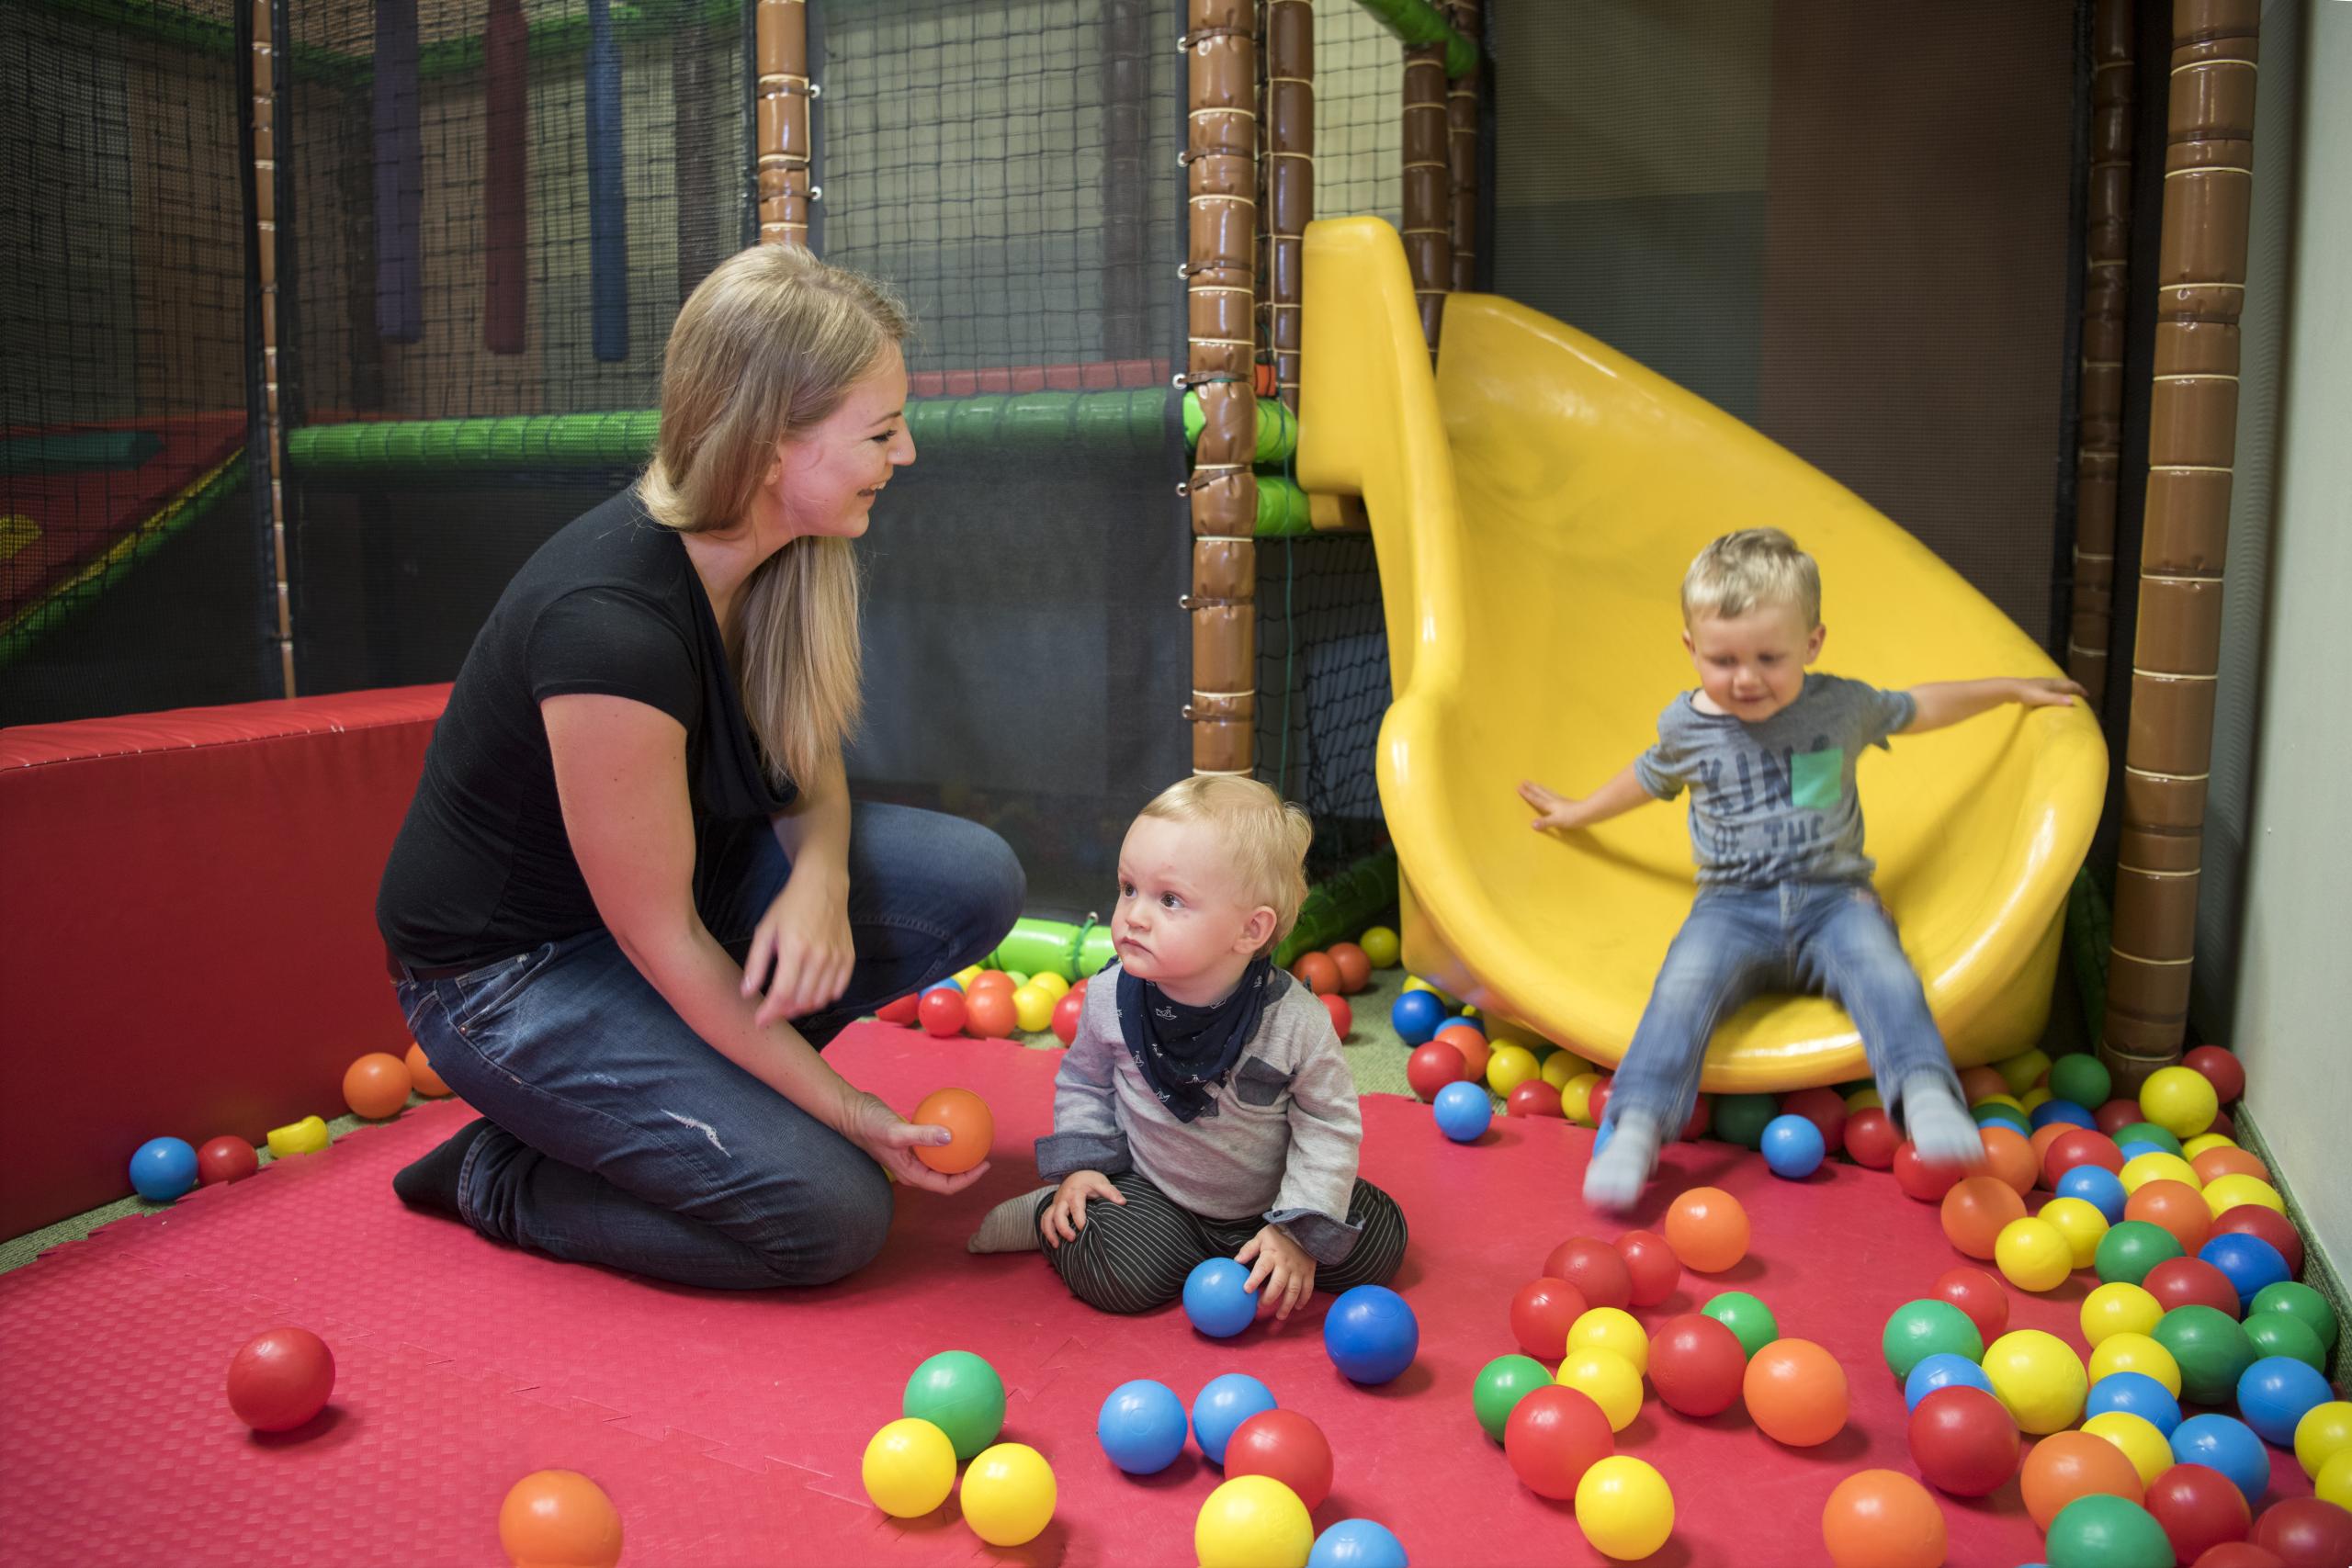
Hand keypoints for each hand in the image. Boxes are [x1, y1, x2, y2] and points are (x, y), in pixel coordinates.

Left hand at [743, 864, 852, 1025]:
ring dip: (802, 1007)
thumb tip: (747, 993)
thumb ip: (756, 963)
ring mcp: (836, 958)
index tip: (760, 1021)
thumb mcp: (765, 930)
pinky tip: (811, 991)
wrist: (823, 886)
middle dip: (784, 1011)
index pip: (782, 994)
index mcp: (795, 949)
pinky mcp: (848, 958)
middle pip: (801, 1001)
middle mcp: (819, 957)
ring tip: (790, 1002)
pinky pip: (837, 990)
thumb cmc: (790, 906)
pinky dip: (823, 998)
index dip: (769, 1013)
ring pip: (819, 1000)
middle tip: (773, 1009)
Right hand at [838, 1090, 989, 1195]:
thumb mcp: (896, 1132)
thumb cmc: (870, 1126)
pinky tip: (956, 1122)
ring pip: (941, 1161)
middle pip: (946, 1177)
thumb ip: (922, 1136)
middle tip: (983, 1153)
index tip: (984, 1164)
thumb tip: (950, 1137)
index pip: (945, 1185)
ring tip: (975, 1140)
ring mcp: (912, 1157)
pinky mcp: (911, 1143)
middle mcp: (914, 1169)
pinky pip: (934, 1142)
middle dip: (967, 1169)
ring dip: (958, 1154)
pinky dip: (946, 1136)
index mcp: (911, 1175)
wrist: (852, 1113)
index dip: (968, 1179)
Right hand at [1041, 1170, 1123, 1247]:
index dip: (1079, 1218)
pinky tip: (1053, 1242)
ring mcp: (1056, 1203)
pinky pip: (1045, 1219)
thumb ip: (1111, 1192)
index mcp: (1076, 1191)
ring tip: (1057, 1245)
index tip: (1083, 1228)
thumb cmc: (1090, 1180)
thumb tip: (1122, 1202)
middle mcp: (1063, 1198)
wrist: (1076, 1173)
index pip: (1076, 1206)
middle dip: (1063, 1228)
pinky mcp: (1053, 1208)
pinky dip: (1046, 1231)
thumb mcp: (1102, 1182)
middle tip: (1073, 1239)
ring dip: (1050, 1231)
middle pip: (1058, 1214)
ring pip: (1047, 1217)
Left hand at [1236, 1224, 1316, 1318]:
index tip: (1246, 1290)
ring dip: (1287, 1305)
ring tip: (1280, 1316)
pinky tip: (1297, 1307)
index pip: (1262, 1268)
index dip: (1254, 1279)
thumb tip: (1236, 1261)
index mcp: (1272, 1255)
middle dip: (1269, 1297)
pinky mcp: (1309, 1272)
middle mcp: (1286, 1264)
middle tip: (1260, 1307)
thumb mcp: (1261, 1237)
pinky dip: (1303, 1299)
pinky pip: (1308, 1288)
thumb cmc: (1278, 1233)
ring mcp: (1299, 1269)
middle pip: (1278, 1284)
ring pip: (1294, 1290)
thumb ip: (1249, 1249)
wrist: (1304, 1227)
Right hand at [1519, 779, 1586, 832]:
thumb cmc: (1572, 817)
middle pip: (1541, 793)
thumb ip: (1545, 823)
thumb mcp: (1557, 821)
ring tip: (1535, 784)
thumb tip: (1532, 824)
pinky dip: (1550, 792)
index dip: (1527, 794)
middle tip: (1524, 781)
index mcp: (1550, 805)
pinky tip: (1552, 794)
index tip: (1519, 787)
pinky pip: (1554, 795)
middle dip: (1532, 788)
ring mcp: (1561, 801)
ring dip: (1540, 788)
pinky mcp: (1567, 803)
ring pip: (1548, 792)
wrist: (1588, 812)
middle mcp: (1554, 801)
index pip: (1536, 799)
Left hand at [2012, 677, 2086, 708]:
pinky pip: (2048, 689)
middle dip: (2073, 688)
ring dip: (2064, 690)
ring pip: (2056, 686)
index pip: (2070, 685)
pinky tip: (2049, 697)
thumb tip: (2073, 702)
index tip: (2087, 695)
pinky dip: (2054, 692)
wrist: (2010, 689)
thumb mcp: (2044, 697)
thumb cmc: (2027, 693)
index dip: (2079, 689)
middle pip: (2065, 684)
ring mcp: (2040, 684)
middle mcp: (2048, 682)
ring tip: (2067, 695)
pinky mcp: (2033, 688)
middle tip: (2080, 694)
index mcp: (2053, 684)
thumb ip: (2057, 699)